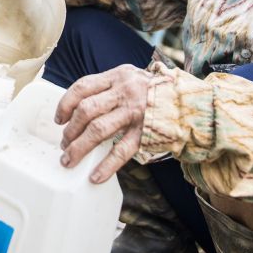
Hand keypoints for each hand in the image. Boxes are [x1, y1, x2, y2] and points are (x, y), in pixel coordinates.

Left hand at [55, 64, 150, 182]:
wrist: (193, 103)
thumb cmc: (156, 94)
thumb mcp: (133, 80)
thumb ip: (110, 89)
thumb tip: (80, 111)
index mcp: (119, 75)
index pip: (82, 87)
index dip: (65, 104)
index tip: (59, 119)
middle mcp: (126, 91)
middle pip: (86, 110)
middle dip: (70, 130)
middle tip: (64, 144)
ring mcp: (136, 112)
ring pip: (98, 130)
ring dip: (79, 147)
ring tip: (69, 159)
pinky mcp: (147, 132)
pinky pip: (121, 151)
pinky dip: (106, 166)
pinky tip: (95, 176)